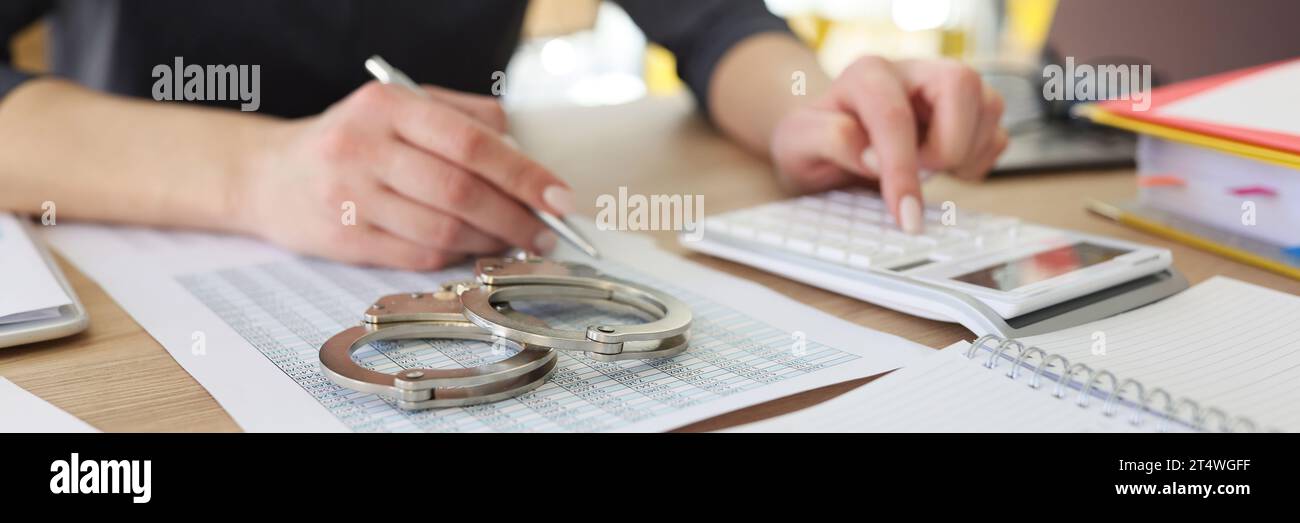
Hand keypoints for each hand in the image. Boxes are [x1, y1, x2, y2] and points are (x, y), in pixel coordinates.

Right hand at [237, 81, 574, 269]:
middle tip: (547, 232)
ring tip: (516, 240)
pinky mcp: (345, 240)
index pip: (470, 142)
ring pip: (443, 229)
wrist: (269, 175)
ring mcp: (351, 197)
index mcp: (387, 106)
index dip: (522, 173)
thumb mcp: (400, 107)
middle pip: (460, 190)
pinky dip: (458, 254)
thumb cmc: (354, 139)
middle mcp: (364, 148)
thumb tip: (523, 152)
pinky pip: (419, 254)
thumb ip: (462, 117)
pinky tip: (473, 248)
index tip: (558, 197)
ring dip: (491, 240)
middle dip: (515, 216)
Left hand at [770, 57, 1006, 232]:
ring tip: (926, 169)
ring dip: (964, 155)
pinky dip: (977, 163)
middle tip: (919, 173)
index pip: (895, 116)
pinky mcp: (970, 111)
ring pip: (990, 107)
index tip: (905, 216)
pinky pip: (998, 135)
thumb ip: (830, 140)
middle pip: (961, 85)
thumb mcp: (798, 143)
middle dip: (947, 146)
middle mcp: (913, 70)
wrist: (825, 138)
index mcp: (867, 74)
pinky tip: (943, 169)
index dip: (902, 170)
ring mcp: (946, 87)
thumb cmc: (814, 138)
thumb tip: (873, 156)